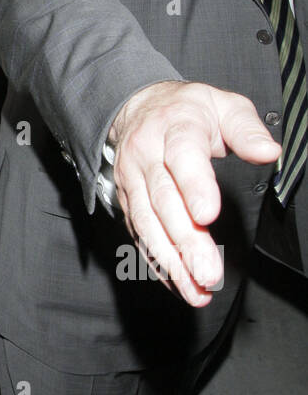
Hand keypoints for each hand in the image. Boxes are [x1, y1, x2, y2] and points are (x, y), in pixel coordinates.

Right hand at [108, 81, 280, 306]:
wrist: (137, 105)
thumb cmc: (187, 110)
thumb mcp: (224, 105)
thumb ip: (247, 129)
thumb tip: (268, 151)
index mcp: (174, 127)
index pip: (182, 157)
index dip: (194, 186)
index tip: (208, 214)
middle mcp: (146, 155)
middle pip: (163, 200)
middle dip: (185, 240)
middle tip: (207, 272)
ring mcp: (132, 180)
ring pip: (146, 223)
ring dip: (169, 260)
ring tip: (195, 288)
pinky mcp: (127, 200)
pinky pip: (138, 234)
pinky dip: (156, 262)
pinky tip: (176, 282)